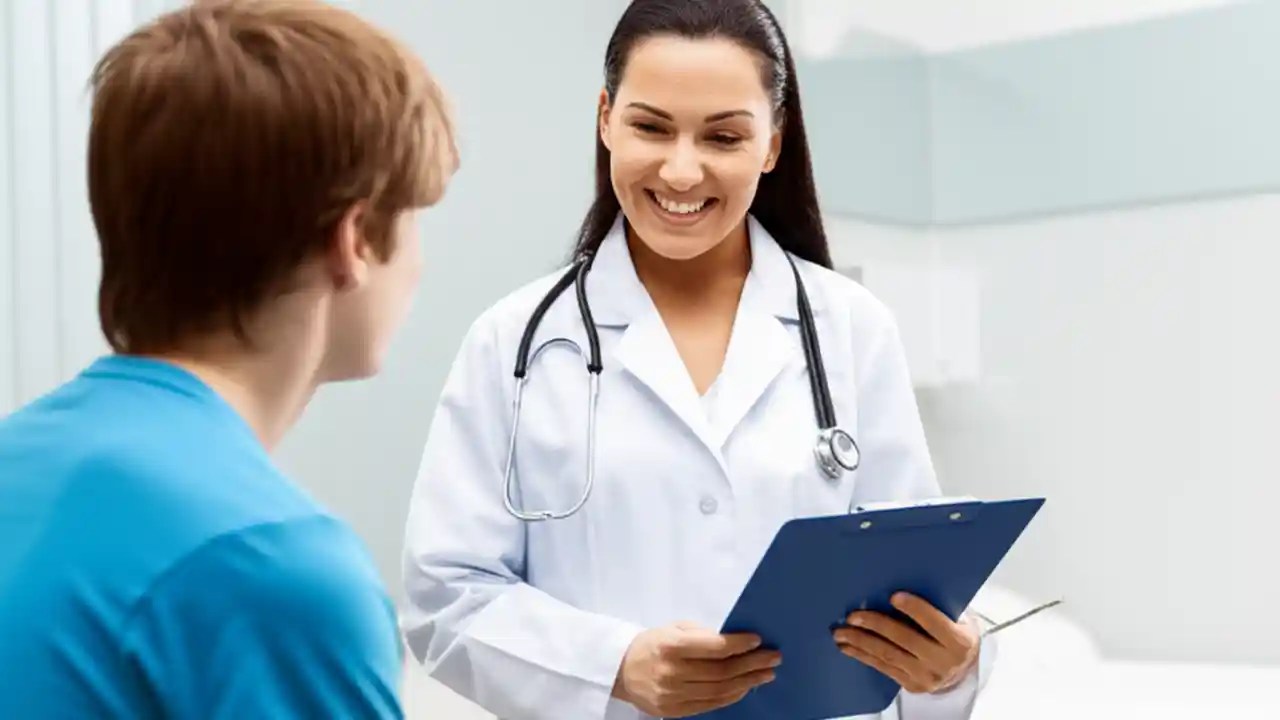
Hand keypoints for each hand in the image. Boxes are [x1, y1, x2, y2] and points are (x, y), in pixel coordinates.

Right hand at [613, 621, 780, 717]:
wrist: (621, 670)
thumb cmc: (653, 644)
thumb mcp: (673, 629)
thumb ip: (702, 634)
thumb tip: (736, 641)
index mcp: (671, 646)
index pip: (715, 647)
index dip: (740, 644)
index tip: (758, 640)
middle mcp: (672, 672)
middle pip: (722, 671)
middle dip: (751, 664)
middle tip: (773, 658)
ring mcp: (673, 694)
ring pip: (719, 691)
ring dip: (747, 682)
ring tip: (765, 674)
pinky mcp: (674, 710)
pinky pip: (710, 704)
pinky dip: (731, 696)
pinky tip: (745, 687)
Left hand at [834, 592, 978, 694]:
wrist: (963, 670)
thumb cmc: (955, 632)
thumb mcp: (958, 618)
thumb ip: (938, 604)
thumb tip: (903, 579)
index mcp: (960, 641)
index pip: (935, 623)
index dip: (915, 609)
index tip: (894, 596)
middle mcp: (943, 662)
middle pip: (905, 640)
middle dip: (876, 625)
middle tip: (853, 616)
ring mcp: (927, 677)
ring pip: (889, 655)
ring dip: (861, 642)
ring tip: (840, 633)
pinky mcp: (912, 686)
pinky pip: (884, 668)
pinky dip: (863, 656)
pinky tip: (848, 647)